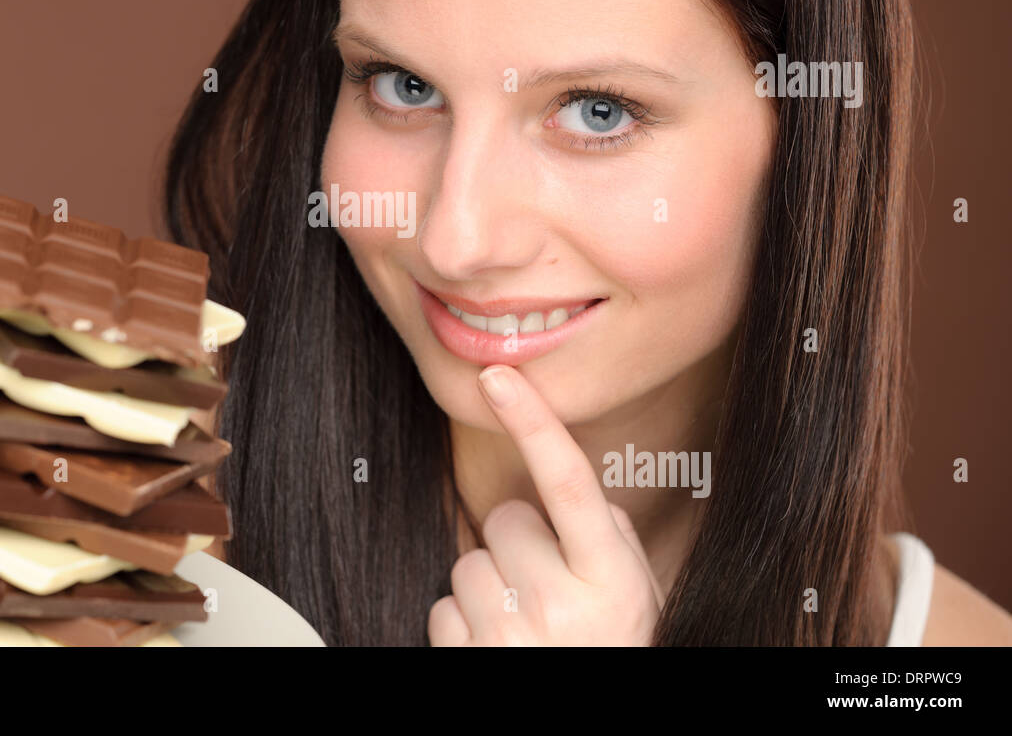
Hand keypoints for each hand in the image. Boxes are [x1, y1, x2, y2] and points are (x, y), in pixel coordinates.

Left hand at [428, 365, 664, 645]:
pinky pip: (442, 607)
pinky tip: (499, 648)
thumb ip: (608, 536)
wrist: (592, 728)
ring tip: (526, 627)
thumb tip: (571, 488)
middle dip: (518, 545)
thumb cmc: (617, 653)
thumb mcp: (635, 597)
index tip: (501, 376)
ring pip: (468, 563)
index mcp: (612, 580)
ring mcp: (510, 637)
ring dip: (490, 587)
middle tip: (547, 591)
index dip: (536, 422)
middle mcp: (562, 606)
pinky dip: (464, 624)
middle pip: (504, 521)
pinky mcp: (467, 660)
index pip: (570, 482)